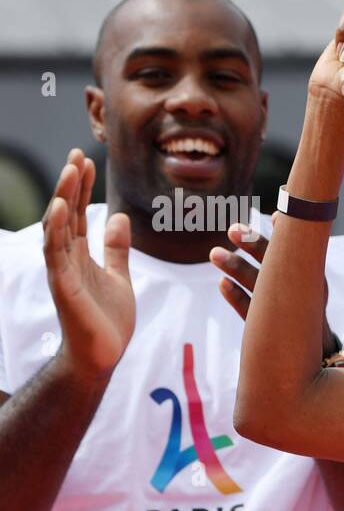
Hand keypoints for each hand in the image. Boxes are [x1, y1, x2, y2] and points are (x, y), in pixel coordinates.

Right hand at [43, 149, 134, 382]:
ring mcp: (63, 271)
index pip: (79, 214)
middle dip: (71, 184)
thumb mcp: (119, 276)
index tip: (87, 160)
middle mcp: (67, 258)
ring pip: (58, 227)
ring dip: (63, 199)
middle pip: (66, 214)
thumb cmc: (107, 320)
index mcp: (80, 254)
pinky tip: (61, 208)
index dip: (82, 188)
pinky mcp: (63, 286)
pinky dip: (57, 230)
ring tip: (69, 171)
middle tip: (76, 154)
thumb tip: (120, 217)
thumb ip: (116, 249)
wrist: (101, 356)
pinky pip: (56, 253)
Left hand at [211, 224, 333, 357]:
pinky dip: (235, 297)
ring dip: (236, 268)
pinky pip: (248, 310)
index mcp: (306, 276)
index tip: (270, 217)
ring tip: (214, 253)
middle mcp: (296, 291)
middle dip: (254, 246)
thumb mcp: (306, 272)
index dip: (278, 235)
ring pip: (256, 286)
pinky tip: (222, 283)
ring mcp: (281, 311)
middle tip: (233, 229)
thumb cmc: (305, 299)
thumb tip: (277, 214)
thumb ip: (291, 246)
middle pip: (273, 266)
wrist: (316, 345)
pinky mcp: (266, 328)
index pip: (290, 252)